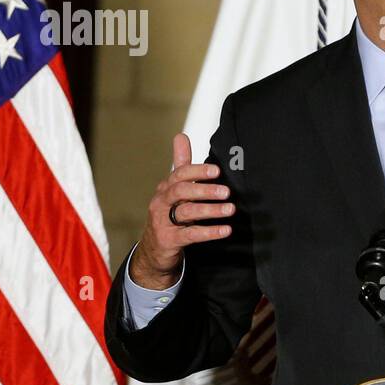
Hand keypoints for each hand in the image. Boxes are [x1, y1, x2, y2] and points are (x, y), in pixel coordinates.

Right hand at [129, 133, 234, 288]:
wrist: (154, 249)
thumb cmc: (168, 214)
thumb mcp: (174, 189)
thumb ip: (181, 164)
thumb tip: (181, 135)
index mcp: (166, 188)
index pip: (180, 174)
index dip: (198, 171)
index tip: (217, 171)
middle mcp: (162, 202)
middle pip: (181, 191)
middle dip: (204, 190)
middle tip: (226, 191)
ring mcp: (163, 221)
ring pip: (187, 212)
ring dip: (211, 210)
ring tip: (230, 209)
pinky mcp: (169, 240)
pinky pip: (190, 234)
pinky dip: (209, 232)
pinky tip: (225, 230)